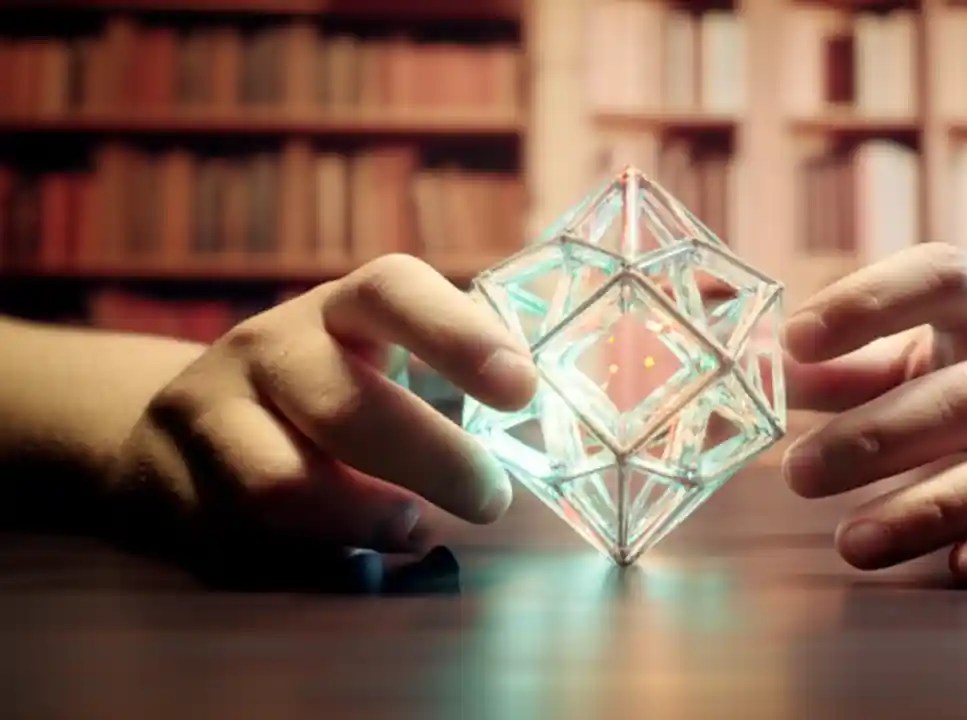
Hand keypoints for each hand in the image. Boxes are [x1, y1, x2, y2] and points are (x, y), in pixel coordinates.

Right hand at [107, 255, 535, 575]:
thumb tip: (531, 436)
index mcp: (336, 309)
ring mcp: (206, 415)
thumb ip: (440, 383)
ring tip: (414, 532)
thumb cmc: (321, 392)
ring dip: (363, 521)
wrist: (176, 423)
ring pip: (282, 486)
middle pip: (344, 406)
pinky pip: (245, 544)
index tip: (522, 388)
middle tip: (490, 501)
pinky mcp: (165, 485)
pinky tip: (341, 555)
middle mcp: (267, 348)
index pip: (393, 292)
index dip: (459, 336)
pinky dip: (310, 561)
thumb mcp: (372, 362)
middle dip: (431, 462)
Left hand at [782, 244, 966, 581]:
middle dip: (876, 438)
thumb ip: (838, 369)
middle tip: (797, 474)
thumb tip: (754, 371)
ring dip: (932, 509)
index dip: (868, 302)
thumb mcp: (914, 362)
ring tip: (851, 542)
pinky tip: (962, 565)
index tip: (794, 339)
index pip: (942, 277)